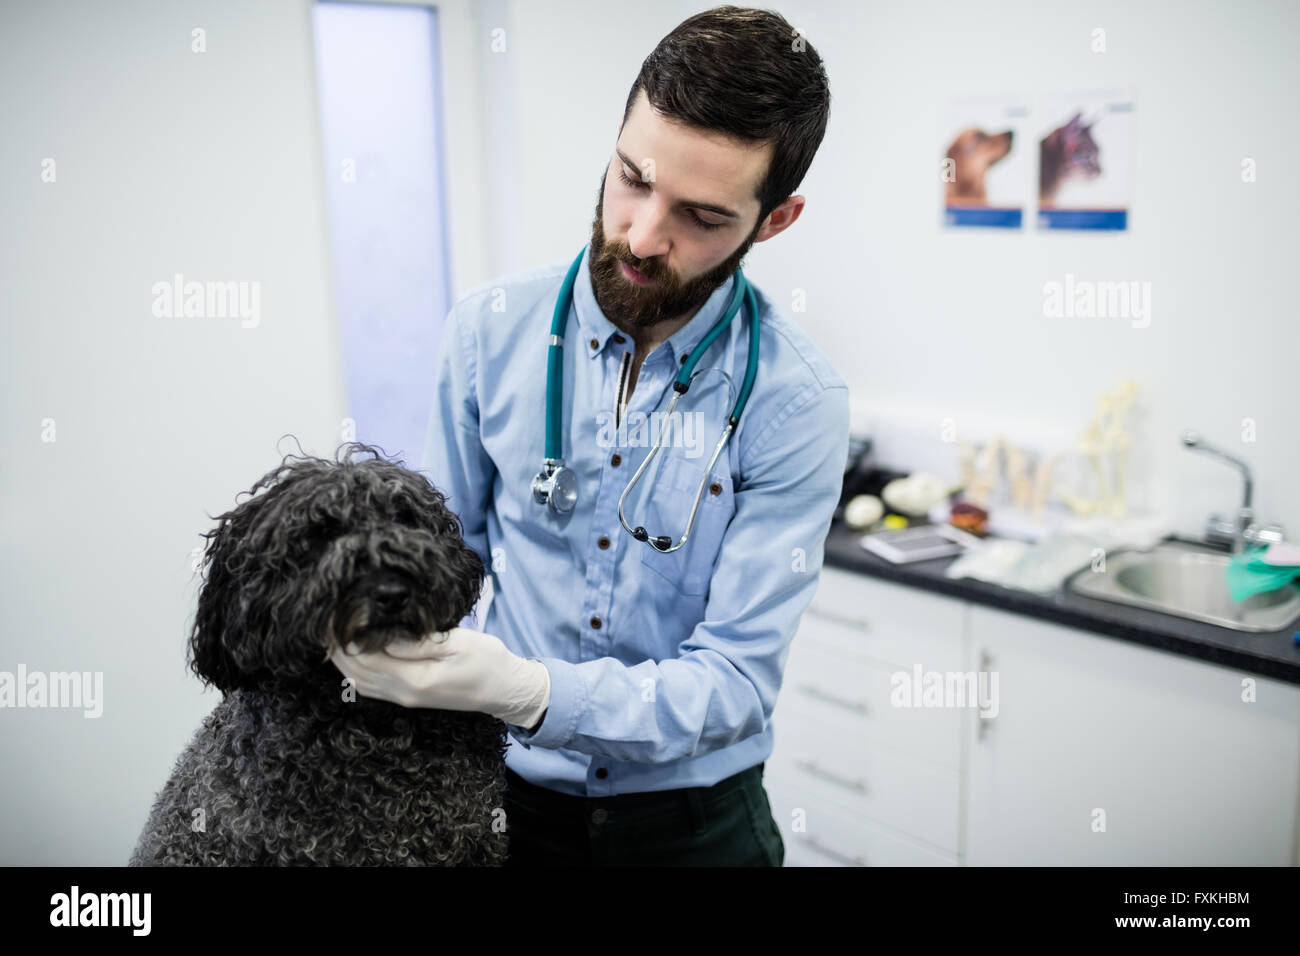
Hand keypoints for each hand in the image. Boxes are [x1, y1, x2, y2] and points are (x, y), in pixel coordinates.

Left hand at [330, 627, 549, 728]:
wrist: (505, 690)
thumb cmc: (487, 661)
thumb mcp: (457, 644)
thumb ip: (418, 642)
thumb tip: (380, 634)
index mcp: (413, 679)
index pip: (364, 656)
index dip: (344, 634)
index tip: (333, 611)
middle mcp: (402, 693)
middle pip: (354, 670)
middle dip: (335, 645)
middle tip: (324, 617)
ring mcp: (403, 698)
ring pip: (358, 680)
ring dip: (341, 658)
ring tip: (330, 633)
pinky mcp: (407, 697)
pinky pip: (370, 687)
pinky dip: (354, 670)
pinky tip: (350, 654)